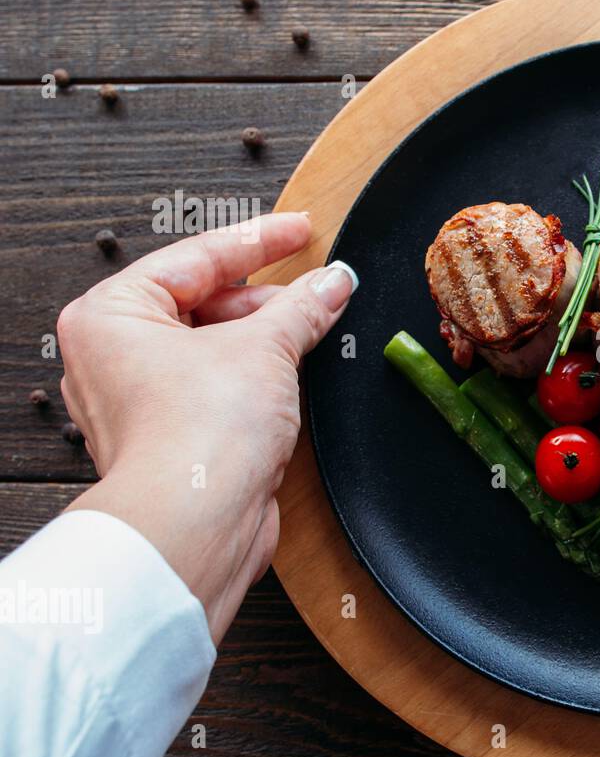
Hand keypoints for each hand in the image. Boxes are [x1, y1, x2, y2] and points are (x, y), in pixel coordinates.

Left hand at [57, 213, 355, 642]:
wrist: (195, 525)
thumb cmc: (196, 439)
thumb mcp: (263, 348)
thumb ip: (302, 306)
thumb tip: (332, 282)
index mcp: (111, 315)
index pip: (195, 258)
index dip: (258, 241)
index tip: (301, 231)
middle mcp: (117, 356)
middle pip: (205, 302)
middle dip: (268, 296)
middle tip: (321, 284)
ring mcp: (145, 400)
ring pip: (216, 347)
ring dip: (268, 337)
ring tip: (316, 324)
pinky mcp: (178, 437)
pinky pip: (223, 387)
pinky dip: (260, 376)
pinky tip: (298, 369)